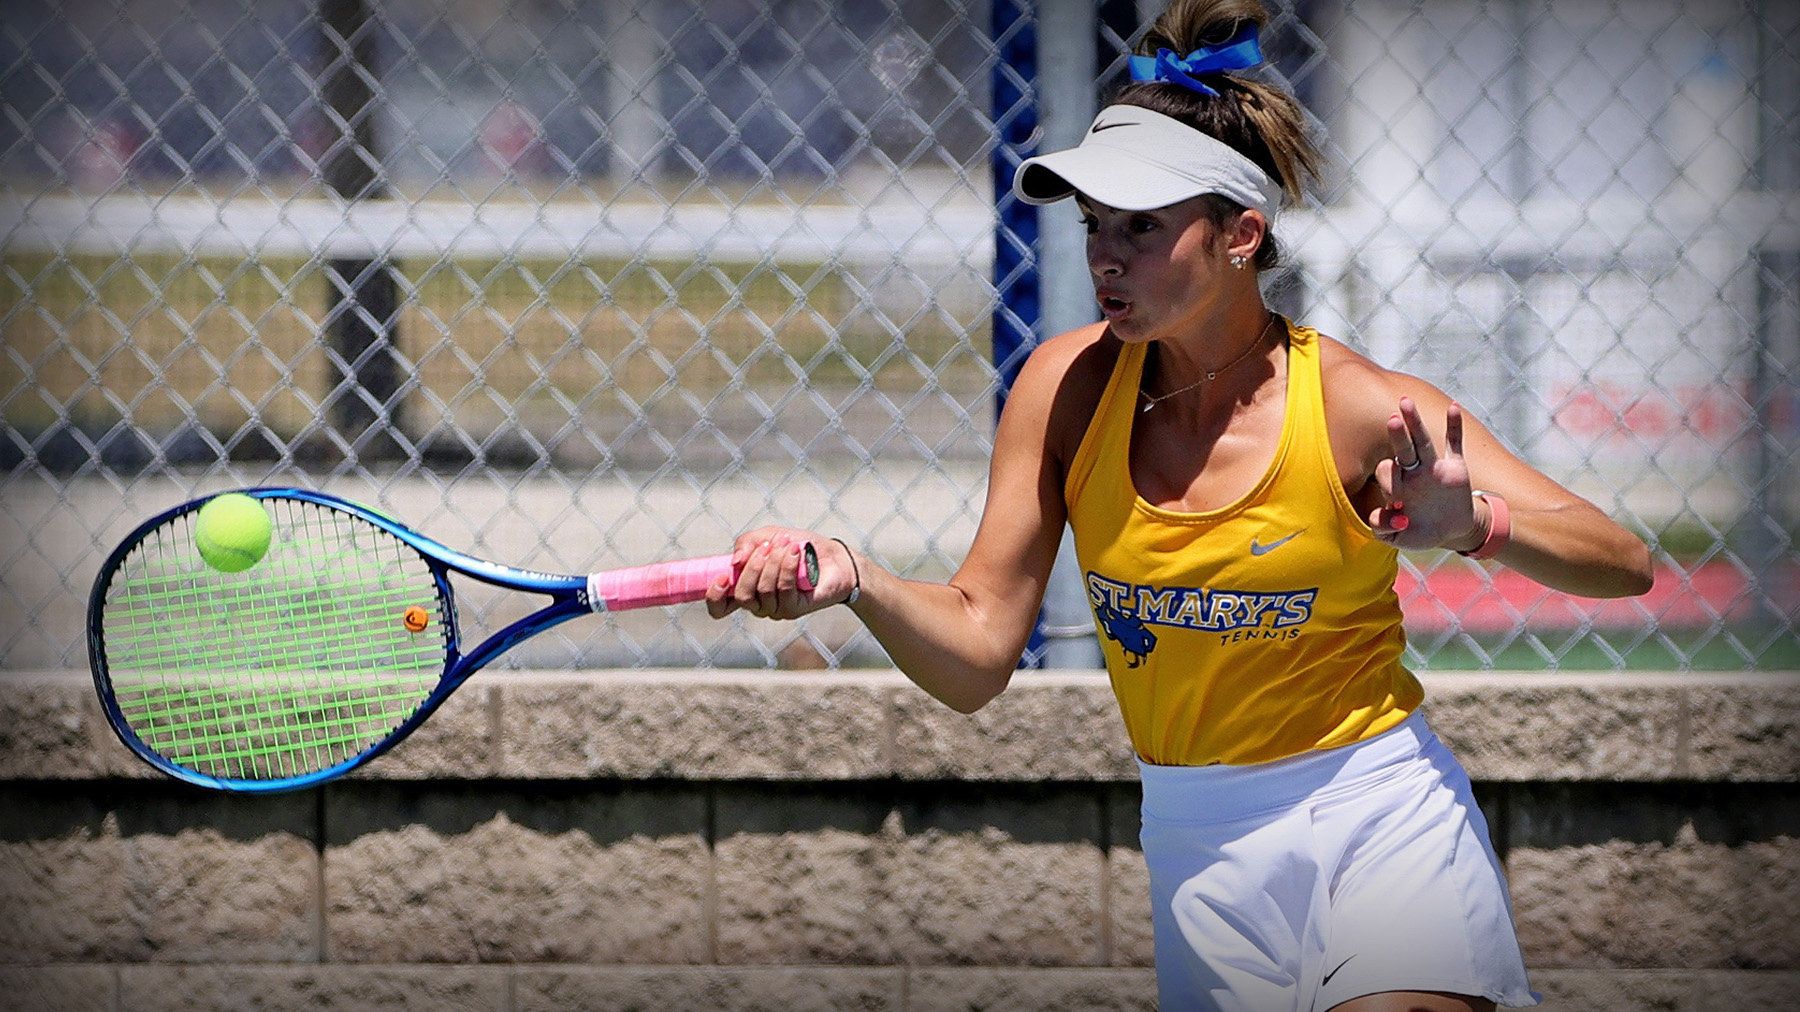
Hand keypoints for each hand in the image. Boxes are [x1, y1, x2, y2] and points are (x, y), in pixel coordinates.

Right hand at [705, 526, 857, 619]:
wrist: (832, 556)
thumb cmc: (797, 548)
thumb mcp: (767, 536)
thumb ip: (746, 543)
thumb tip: (735, 561)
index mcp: (746, 589)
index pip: (720, 607)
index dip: (715, 596)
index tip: (723, 576)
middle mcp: (758, 604)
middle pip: (742, 596)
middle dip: (752, 567)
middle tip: (768, 546)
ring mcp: (776, 609)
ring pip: (764, 591)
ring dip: (773, 563)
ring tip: (786, 544)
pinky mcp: (795, 608)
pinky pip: (784, 589)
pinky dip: (787, 566)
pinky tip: (794, 552)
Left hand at [1367, 397, 1482, 551]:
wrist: (1450, 530)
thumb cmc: (1418, 532)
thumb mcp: (1397, 538)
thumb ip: (1382, 529)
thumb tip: (1392, 516)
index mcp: (1396, 485)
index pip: (1388, 474)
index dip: (1390, 485)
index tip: (1397, 506)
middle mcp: (1412, 472)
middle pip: (1402, 448)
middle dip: (1397, 435)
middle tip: (1392, 420)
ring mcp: (1433, 467)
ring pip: (1422, 440)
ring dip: (1416, 422)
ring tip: (1406, 402)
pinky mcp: (1455, 467)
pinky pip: (1455, 443)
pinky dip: (1455, 426)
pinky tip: (1453, 407)